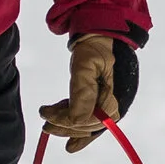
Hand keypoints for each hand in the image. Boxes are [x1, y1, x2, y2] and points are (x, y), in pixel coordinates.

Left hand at [38, 35, 136, 154]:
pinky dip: (80, 125)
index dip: (65, 120)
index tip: (46, 114)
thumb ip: (82, 92)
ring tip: (50, 123)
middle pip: (89, 125)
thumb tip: (76, 120)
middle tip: (44, 124)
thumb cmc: (96, 44)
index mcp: (116, 96)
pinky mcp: (110, 98)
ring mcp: (116, 102)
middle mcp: (119, 103)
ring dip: (70, 125)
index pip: (88, 120)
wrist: (107, 30)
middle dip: (66, 126)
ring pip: (91, 124)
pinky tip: (68, 133)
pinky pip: (95, 118)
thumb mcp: (85, 64)